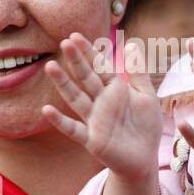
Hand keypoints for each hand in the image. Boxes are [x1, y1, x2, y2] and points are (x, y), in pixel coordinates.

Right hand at [41, 32, 161, 181]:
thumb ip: (139, 74)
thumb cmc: (145, 127)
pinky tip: (46, 110)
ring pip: (76, 98)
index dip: (89, 52)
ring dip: (64, 84)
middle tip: (64, 42)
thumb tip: (132, 45)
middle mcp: (100, 102)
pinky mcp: (92, 140)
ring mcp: (94, 120)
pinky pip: (74, 129)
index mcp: (114, 90)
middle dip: (76, 61)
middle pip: (86, 78)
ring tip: (51, 67)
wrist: (145, 159)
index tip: (75, 35)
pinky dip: (60, 121)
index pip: (99, 67)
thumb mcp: (147, 97)